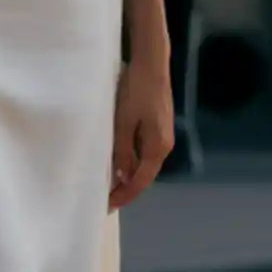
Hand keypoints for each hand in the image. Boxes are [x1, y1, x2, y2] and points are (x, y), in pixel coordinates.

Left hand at [109, 54, 173, 210]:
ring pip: (145, 164)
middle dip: (127, 190)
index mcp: (157, 148)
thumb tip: (123, 177)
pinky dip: (133, 162)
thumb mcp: (123, 124)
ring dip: (130, 176)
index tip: (108, 206)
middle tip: (107, 200)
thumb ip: (123, 151)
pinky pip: (145, 152)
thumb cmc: (135, 91)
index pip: (140, 182)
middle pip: (145, 176)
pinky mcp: (159, 127)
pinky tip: (120, 163)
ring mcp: (163, 136)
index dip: (124, 196)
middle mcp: (164, 145)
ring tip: (110, 186)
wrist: (151, 64)